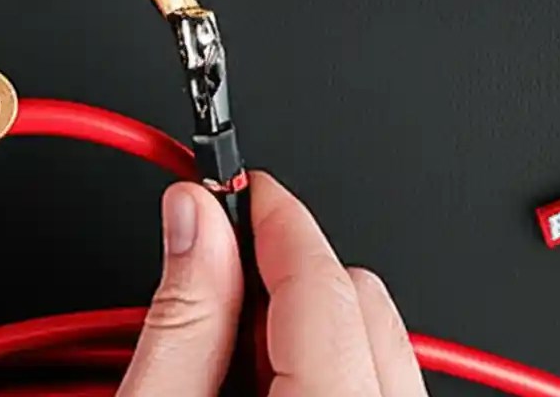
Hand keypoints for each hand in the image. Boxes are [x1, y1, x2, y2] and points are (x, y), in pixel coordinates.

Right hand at [118, 171, 427, 395]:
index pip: (322, 284)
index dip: (272, 215)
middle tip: (214, 257)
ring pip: (378, 342)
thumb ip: (180, 317)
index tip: (235, 183)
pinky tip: (262, 380)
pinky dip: (326, 365)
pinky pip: (377, 385)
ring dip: (307, 320)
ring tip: (228, 336)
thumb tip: (194, 216)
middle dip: (287, 268)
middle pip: (362, 302)